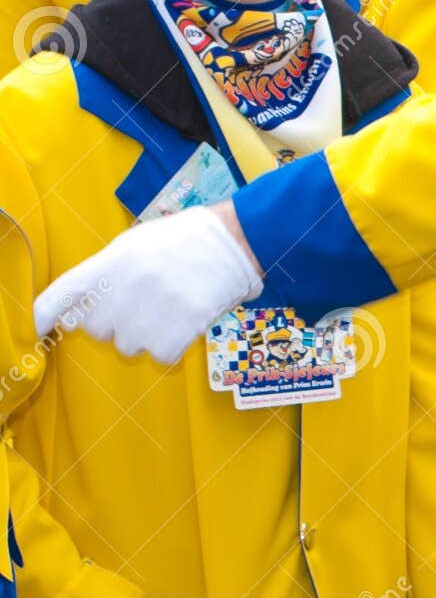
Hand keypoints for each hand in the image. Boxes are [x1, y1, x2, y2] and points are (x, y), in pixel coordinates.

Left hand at [34, 204, 262, 364]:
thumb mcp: (135, 246)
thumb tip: (84, 307)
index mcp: (110, 262)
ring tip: (168, 313)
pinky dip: (172, 348)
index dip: (46, 314)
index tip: (40, 328)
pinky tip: (184, 326)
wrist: (232, 242)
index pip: (64, 293)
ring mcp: (150, 311)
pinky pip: (160, 356)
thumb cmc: (185, 242)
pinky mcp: (178, 330)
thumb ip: (106, 274)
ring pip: (128, 346)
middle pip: (97, 329)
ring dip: (145, 337)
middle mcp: (124, 288)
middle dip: (114, 324)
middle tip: (141, 308)